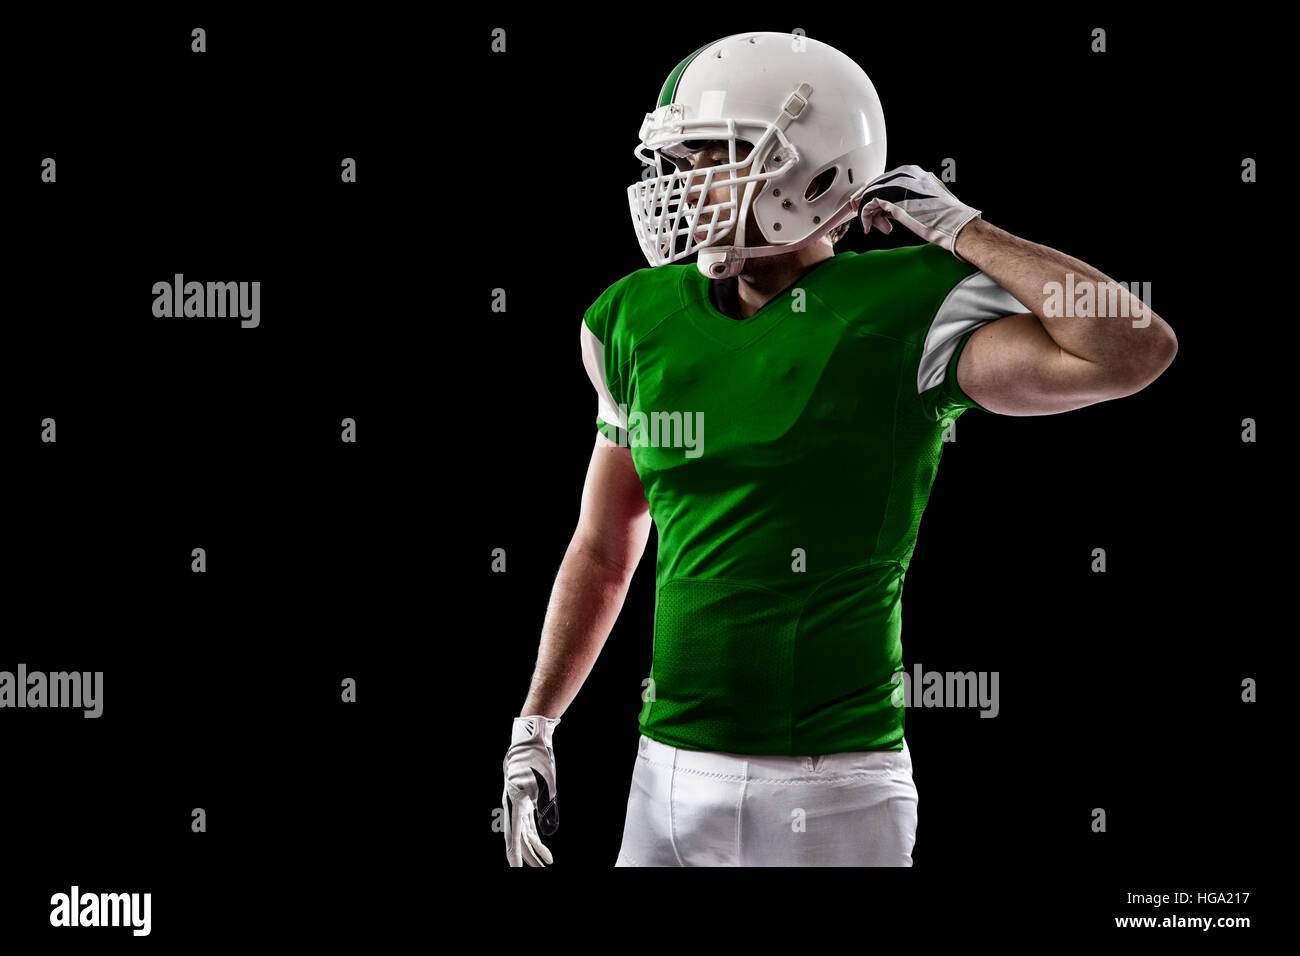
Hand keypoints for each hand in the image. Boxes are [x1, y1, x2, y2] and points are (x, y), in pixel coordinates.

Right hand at [502, 715, 560, 866]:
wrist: (531, 742)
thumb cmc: (536, 761)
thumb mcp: (546, 785)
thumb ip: (547, 809)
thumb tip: (549, 832)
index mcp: (515, 804)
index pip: (513, 836)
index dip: (515, 856)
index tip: (516, 870)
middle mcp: (513, 807)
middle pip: (519, 840)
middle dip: (529, 858)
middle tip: (540, 871)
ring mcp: (518, 805)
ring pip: (524, 835)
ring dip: (534, 851)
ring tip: (546, 864)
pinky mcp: (525, 803)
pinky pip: (528, 826)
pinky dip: (536, 838)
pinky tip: (544, 850)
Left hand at [858, 165, 981, 260]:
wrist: (953, 223)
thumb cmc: (945, 216)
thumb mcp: (926, 198)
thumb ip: (909, 196)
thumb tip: (891, 206)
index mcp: (913, 172)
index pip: (886, 180)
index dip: (878, 196)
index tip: (877, 210)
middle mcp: (903, 173)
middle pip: (875, 185)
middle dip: (871, 203)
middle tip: (872, 218)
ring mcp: (896, 183)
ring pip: (870, 194)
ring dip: (870, 213)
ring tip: (878, 226)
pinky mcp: (890, 197)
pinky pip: (867, 204)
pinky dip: (865, 217)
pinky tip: (870, 227)